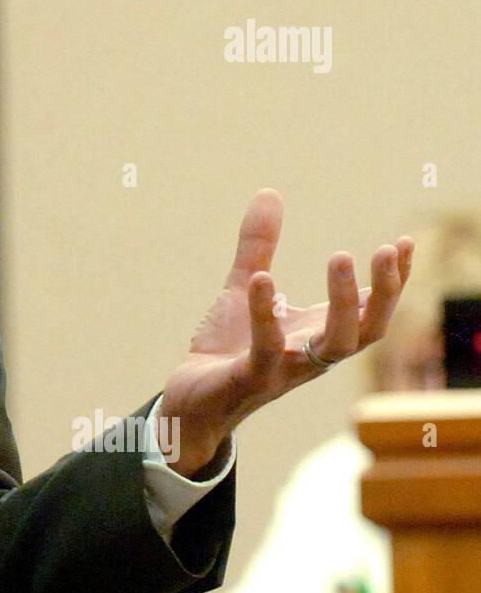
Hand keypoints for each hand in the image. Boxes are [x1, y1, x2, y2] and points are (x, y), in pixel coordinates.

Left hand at [158, 189, 413, 475]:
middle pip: (368, 329)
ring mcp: (285, 369)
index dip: (392, 281)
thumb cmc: (228, 348)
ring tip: (340, 256)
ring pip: (333, 345)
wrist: (190, 400)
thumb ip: (258, 246)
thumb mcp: (245, 287)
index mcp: (318, 333)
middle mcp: (312, 355)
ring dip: (342, 302)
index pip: (370, 310)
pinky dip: (266, 313)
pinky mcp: (251, 378)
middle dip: (385, 292)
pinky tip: (263, 280)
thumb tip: (270, 192)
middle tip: (385, 248)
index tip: (402, 241)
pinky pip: (268, 349)